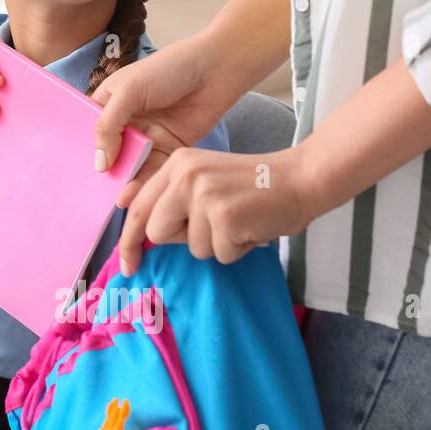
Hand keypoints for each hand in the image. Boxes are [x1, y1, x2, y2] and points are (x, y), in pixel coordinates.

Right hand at [92, 34, 245, 207]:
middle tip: (91, 196)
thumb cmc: (169, 68)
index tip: (70, 173)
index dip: (80, 150)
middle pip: (108, 152)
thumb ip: (109, 126)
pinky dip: (145, 183)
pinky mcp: (169, 148)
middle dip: (102, 172)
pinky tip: (134, 196)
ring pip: (131, 164)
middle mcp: (126, 121)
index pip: (87, 130)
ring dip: (124, 181)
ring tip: (115, 200)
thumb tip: (99, 165)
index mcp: (109, 102)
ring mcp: (147, 136)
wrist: (217, 69)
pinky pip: (153, 170)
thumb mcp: (129, 91)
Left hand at [116, 145, 323, 275]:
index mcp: (177, 164)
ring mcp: (204, 195)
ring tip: (240, 221)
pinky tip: (252, 227)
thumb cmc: (253, 187)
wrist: (302, 179)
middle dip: (183, 239)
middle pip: (157, 231)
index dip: (130, 239)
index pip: (139, 206)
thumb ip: (173, 198)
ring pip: (192, 247)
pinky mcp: (225, 216)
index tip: (129, 265)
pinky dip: (238, 249)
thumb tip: (141, 229)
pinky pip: (220, 254)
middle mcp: (185, 175)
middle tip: (215, 227)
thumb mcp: (205, 180)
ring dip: (218, 244)